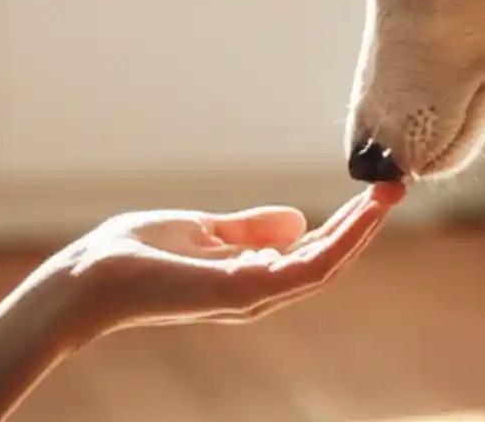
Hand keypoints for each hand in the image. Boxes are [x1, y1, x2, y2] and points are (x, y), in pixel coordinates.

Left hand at [54, 188, 393, 343]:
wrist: (89, 279)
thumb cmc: (132, 256)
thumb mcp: (201, 229)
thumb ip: (247, 229)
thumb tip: (296, 219)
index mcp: (248, 274)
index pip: (309, 251)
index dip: (345, 223)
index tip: (372, 191)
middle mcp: (258, 291)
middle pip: (326, 259)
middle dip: (363, 225)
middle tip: (395, 188)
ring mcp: (253, 295)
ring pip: (325, 266)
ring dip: (360, 231)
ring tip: (388, 195)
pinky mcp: (244, 291)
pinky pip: (307, 268)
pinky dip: (340, 242)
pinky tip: (360, 215)